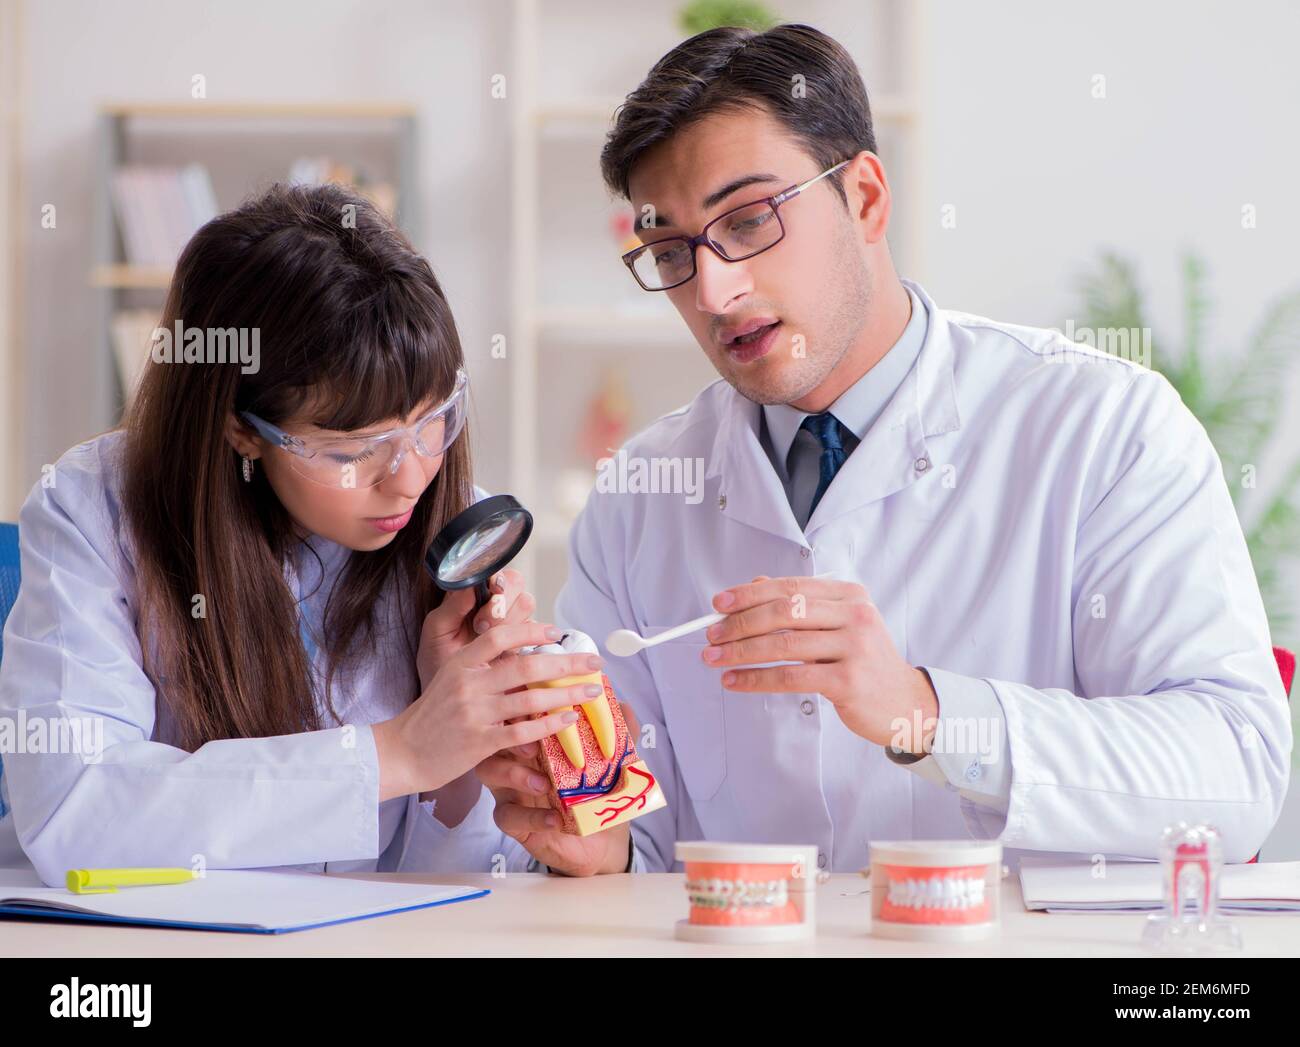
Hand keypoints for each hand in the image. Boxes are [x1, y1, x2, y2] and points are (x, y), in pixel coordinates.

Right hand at [373, 620, 602, 800]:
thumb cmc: (432, 715)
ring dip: (567, 693)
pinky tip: (568, 720)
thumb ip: (482, 665)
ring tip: (591, 691)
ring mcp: (474, 713)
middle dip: (566, 662)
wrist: (402, 751)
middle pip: (526, 665)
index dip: (532, 630)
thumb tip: (523, 652)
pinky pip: (523, 731)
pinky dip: (550, 724)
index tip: (559, 632)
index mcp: (461, 663)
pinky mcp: (480, 742)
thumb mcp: (450, 678)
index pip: (500, 636)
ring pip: (530, 698)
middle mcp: (468, 683)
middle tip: (594, 662)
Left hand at [417, 569, 533, 691]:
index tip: (487, 597)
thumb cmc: (438, 662)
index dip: (494, 582)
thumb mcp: (436, 633)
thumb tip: (468, 585)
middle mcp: (495, 604)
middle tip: (482, 626)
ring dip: (509, 621)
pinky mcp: (526, 641)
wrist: (450, 699)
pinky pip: (537, 629)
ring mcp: (512, 622)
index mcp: (472, 595)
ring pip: (527, 603)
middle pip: (515, 582)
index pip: (493, 572)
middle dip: (501, 603)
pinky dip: (524, 637)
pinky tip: (506, 652)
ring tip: (488, 640)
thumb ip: (451, 606)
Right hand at [474, 701, 640, 876]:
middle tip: (534, 744)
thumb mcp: (614, 763)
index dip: (521, 703)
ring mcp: (512, 789)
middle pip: (496, 734)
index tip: (539, 700)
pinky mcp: (514, 820)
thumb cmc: (600, 794)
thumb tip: (625, 706)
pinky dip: (531, 816)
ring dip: (513, 773)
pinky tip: (554, 819)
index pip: (522, 712)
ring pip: (489, 771)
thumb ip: (619, 736)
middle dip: (510, 733)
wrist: (603, 841)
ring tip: (544, 784)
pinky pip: (508, 816)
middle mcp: (520, 757)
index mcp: (540, 738)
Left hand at [702, 575, 938, 751]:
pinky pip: (790, 677)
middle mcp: (855, 615)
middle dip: (740, 623)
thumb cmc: (865, 663)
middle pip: (784, 612)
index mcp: (850, 595)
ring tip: (715, 659)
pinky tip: (735, 681)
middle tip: (712, 635)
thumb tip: (753, 587)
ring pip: (783, 645)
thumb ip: (800, 605)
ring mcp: (854, 647)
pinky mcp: (847, 680)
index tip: (720, 604)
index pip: (790, 587)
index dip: (750, 594)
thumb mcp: (839, 626)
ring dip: (741, 652)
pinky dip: (756, 679)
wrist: (906, 703)